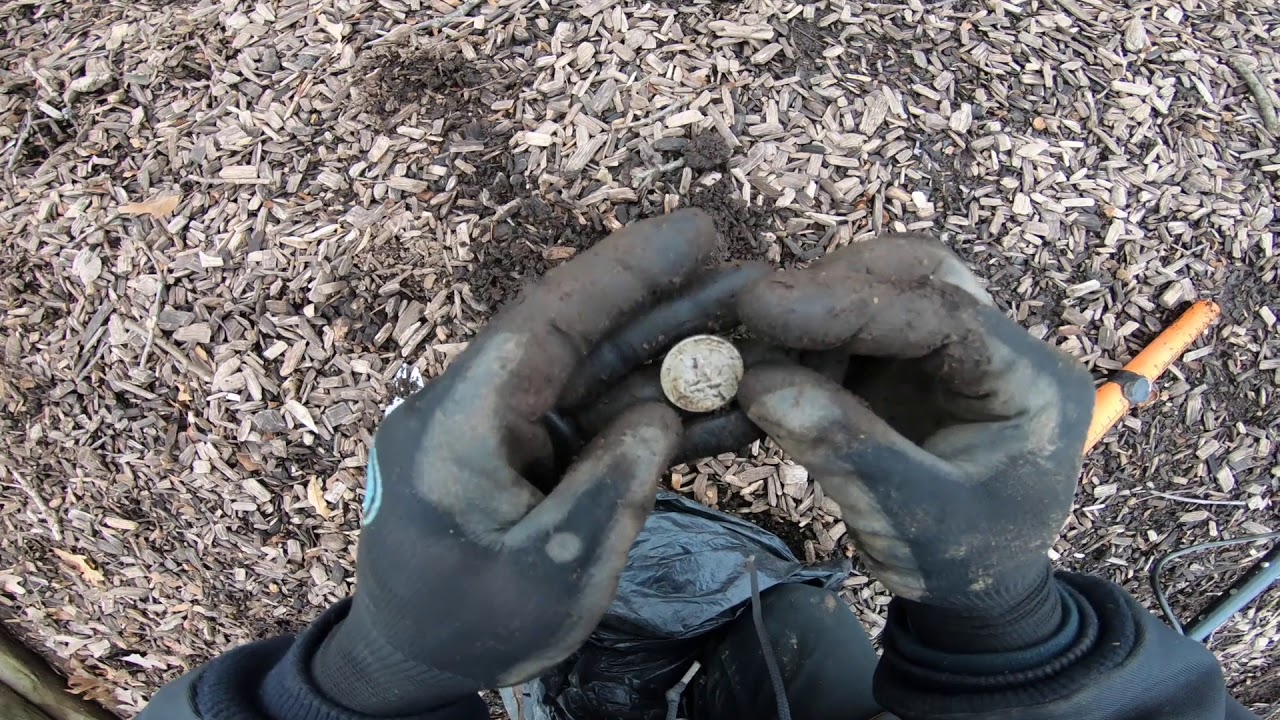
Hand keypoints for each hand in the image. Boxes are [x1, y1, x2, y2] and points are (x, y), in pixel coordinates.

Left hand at [311, 211, 720, 714]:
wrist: (414, 664)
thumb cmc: (469, 628)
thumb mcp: (549, 573)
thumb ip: (609, 487)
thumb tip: (658, 414)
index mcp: (459, 422)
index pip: (546, 322)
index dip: (623, 270)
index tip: (696, 231)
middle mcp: (483, 406)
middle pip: (585, 338)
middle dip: (668, 304)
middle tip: (752, 276)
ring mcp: (512, 430)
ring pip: (604, 377)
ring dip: (677, 358)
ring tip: (761, 335)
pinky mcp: (535, 455)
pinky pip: (602, 423)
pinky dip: (661, 417)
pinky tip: (729, 407)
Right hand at [733, 235, 1092, 611]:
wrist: (973, 596)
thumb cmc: (959, 563)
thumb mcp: (907, 518)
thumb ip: (844, 447)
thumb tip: (756, 380)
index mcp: (1034, 384)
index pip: (945, 315)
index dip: (852, 305)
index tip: (765, 308)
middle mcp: (1004, 349)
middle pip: (923, 277)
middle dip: (838, 287)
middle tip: (757, 311)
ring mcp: (958, 351)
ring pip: (890, 289)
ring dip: (820, 312)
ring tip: (761, 350)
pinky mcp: (916, 363)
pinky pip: (863, 327)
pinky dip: (815, 338)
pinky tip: (776, 362)